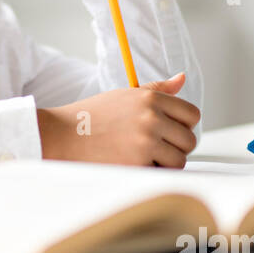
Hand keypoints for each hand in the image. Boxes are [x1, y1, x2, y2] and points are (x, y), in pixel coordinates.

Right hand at [36, 72, 199, 166]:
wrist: (61, 135)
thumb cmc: (92, 116)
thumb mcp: (124, 96)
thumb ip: (156, 90)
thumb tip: (182, 79)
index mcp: (150, 98)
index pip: (192, 115)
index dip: (182, 126)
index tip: (168, 131)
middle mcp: (151, 117)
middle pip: (189, 140)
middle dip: (175, 147)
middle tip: (152, 147)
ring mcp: (146, 141)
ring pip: (179, 161)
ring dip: (164, 163)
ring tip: (141, 156)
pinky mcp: (138, 164)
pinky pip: (160, 173)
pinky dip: (149, 172)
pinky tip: (130, 163)